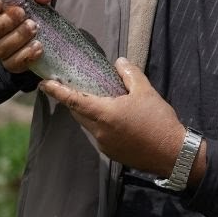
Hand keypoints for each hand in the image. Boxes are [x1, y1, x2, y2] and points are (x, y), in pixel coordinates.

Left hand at [39, 58, 201, 179]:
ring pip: (89, 125)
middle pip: (78, 113)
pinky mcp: (112, 153)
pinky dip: (102, 125)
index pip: (73, 100)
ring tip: (103, 103)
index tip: (44, 84)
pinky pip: (100, 135)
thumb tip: (119, 62)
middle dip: (74, 101)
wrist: (173, 154)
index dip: (57, 91)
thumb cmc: (159, 121)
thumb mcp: (146, 92)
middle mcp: (99, 131)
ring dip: (90, 113)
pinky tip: (119, 120)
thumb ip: (130, 74)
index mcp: (104, 114)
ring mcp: (104, 144)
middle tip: (76, 88)